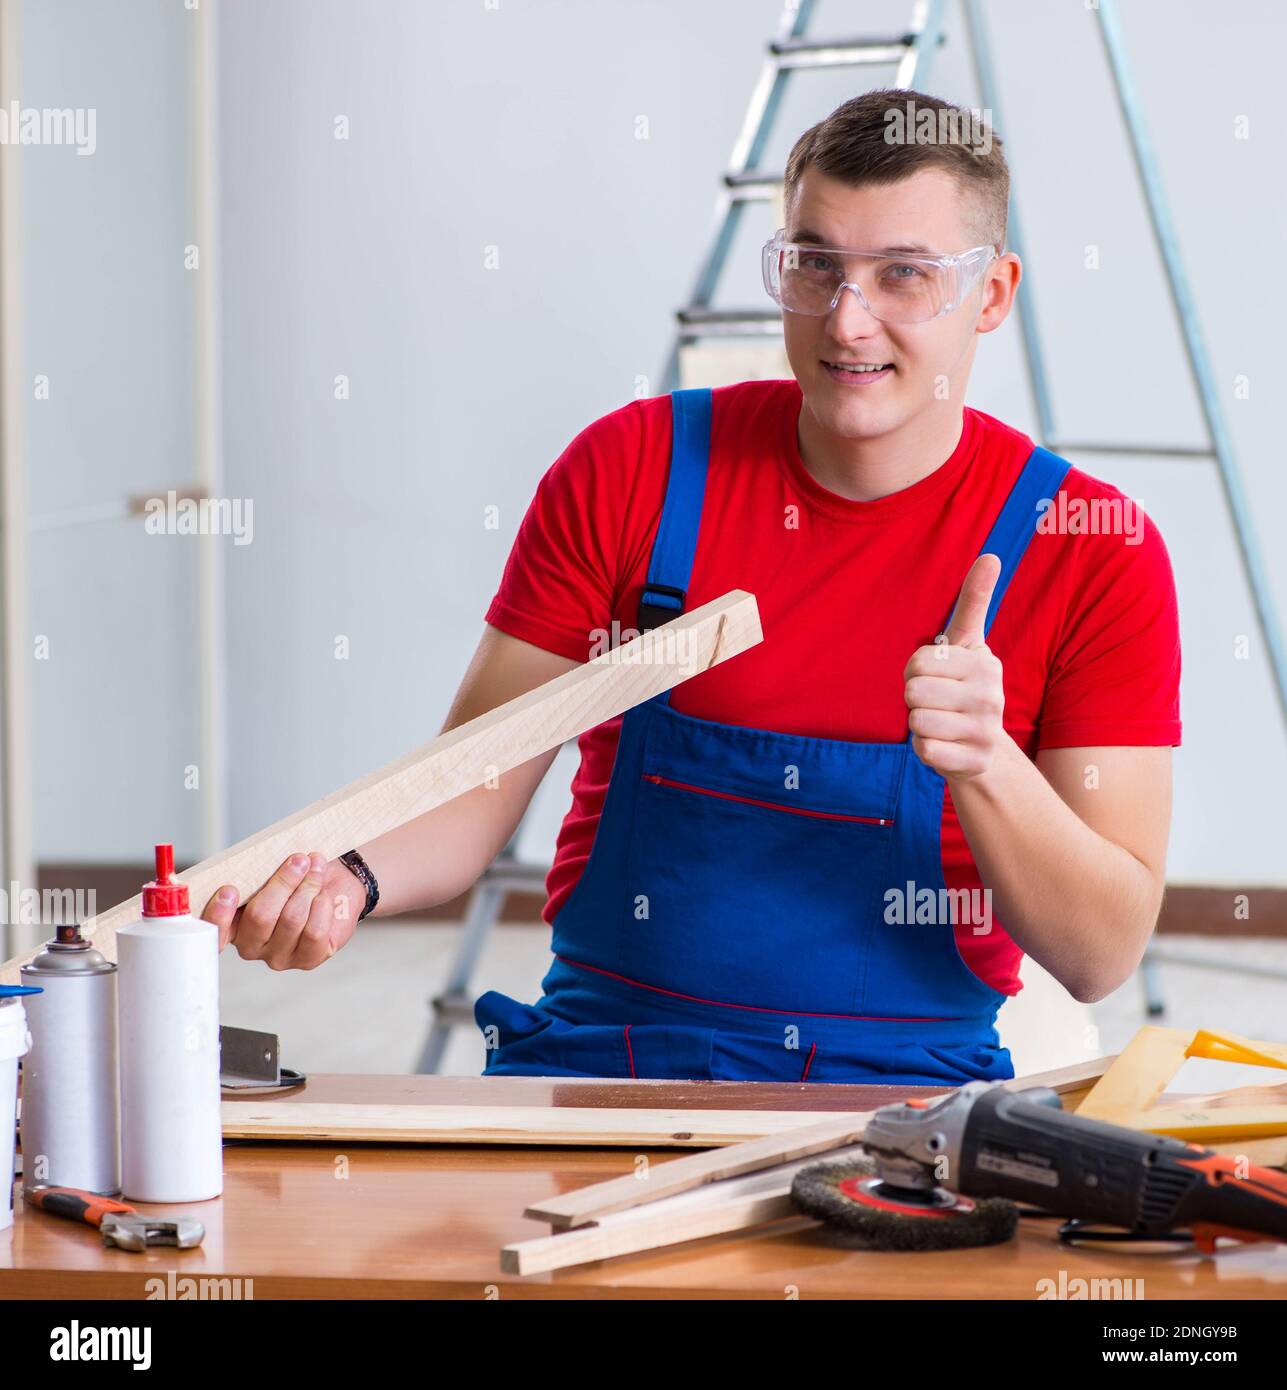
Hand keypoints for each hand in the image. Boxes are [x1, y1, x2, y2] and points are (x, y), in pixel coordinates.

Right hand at [201, 852, 366, 969]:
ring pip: (291, 919)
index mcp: (233, 924)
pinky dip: (322, 906)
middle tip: (299, 860)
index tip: (229, 889)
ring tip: (316, 870)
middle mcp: (252, 946)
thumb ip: (259, 871)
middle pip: (260, 916)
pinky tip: (324, 896)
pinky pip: (315, 931)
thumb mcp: (273, 870)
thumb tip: (260, 861)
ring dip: (308, 887)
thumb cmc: (298, 877)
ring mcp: (280, 956)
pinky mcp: (309, 958)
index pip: (215, 932)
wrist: (334, 882)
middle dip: (283, 882)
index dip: (219, 915)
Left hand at [903, 554, 1005, 781]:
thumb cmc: (965, 686)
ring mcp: (984, 731)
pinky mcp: (973, 761)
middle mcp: (990, 696)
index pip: (918, 662)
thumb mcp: (969, 644)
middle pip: (913, 692)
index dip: (915, 671)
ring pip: (916, 721)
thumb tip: (991, 556)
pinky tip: (943, 744)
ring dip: (918, 724)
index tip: (935, 676)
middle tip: (935, 702)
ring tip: (941, 722)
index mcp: (985, 663)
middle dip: (914, 698)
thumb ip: (974, 601)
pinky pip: (923, 749)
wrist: (983, 749)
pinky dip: (924, 749)